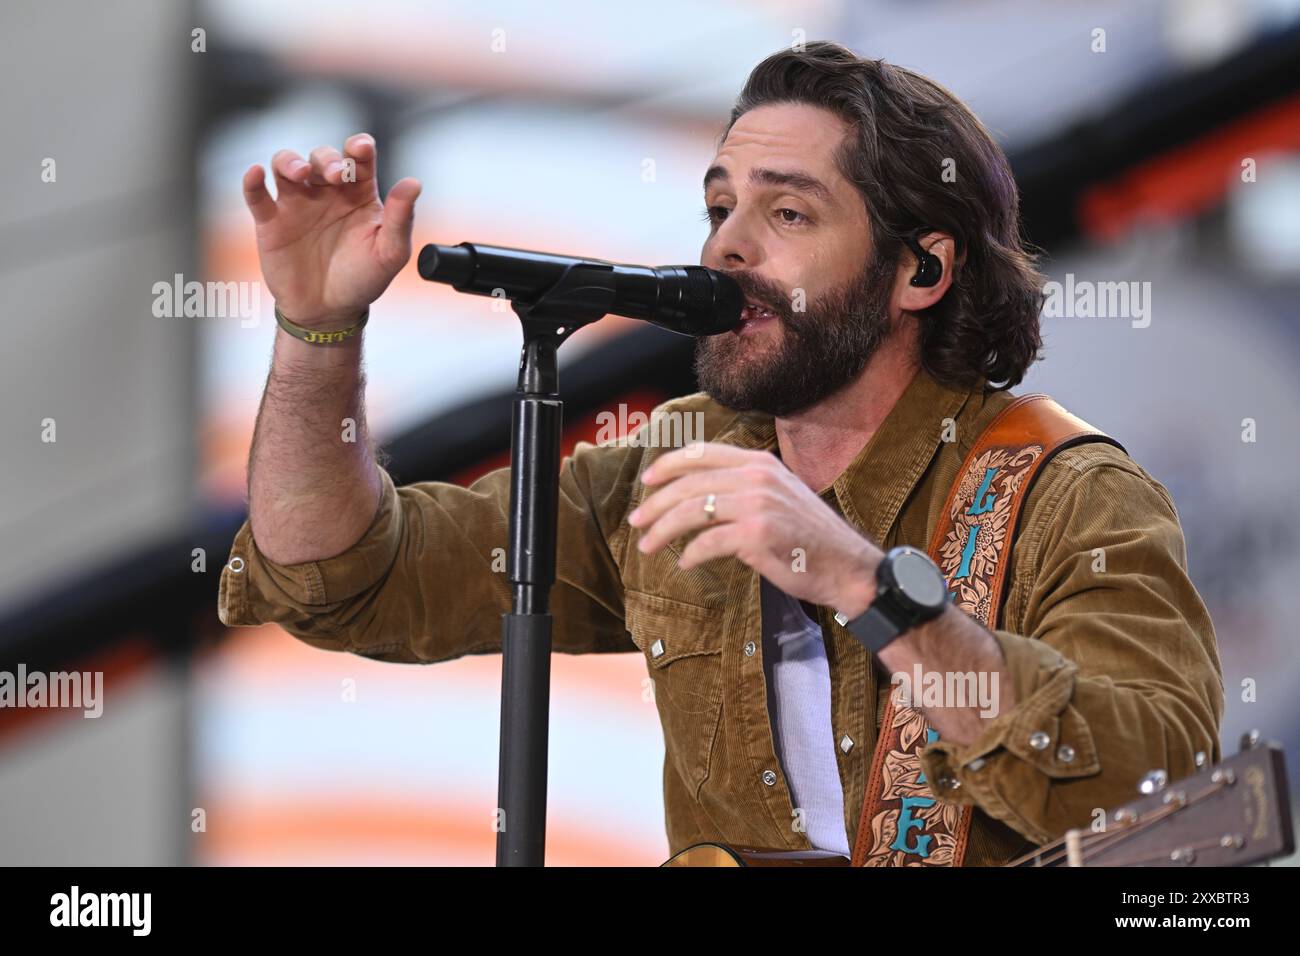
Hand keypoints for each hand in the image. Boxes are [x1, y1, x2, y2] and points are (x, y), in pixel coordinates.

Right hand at [241, 133, 421, 328]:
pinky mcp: (271, 221)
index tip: (361, 148)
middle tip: (335, 174)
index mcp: (358, 194)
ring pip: (286, 165)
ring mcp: (297, 203)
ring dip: (290, 161)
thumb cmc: (362, 280)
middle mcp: (327, 192)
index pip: (359, 160)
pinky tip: (255, 174)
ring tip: (299, 173)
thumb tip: (413, 183)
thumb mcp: (389, 253)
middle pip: (321, 157)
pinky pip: (257, 195)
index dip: (359, 147)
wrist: (329, 312)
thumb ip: (400, 218)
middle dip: (327, 159)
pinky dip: (252, 181)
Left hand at [629, 443, 880, 614]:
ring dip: (662, 530)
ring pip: (691, 511)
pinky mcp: (756, 535)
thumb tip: (700, 493)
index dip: (669, 465)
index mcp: (760, 463)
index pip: (703, 454)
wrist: (847, 566)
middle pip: (689, 484)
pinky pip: (707, 542)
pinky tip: (684, 562)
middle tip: (636, 522)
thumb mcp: (780, 495)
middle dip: (655, 504)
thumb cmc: (810, 538)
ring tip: (647, 545)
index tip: (647, 481)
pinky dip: (690, 554)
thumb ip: (745, 486)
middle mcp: (758, 477)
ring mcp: (757, 505)